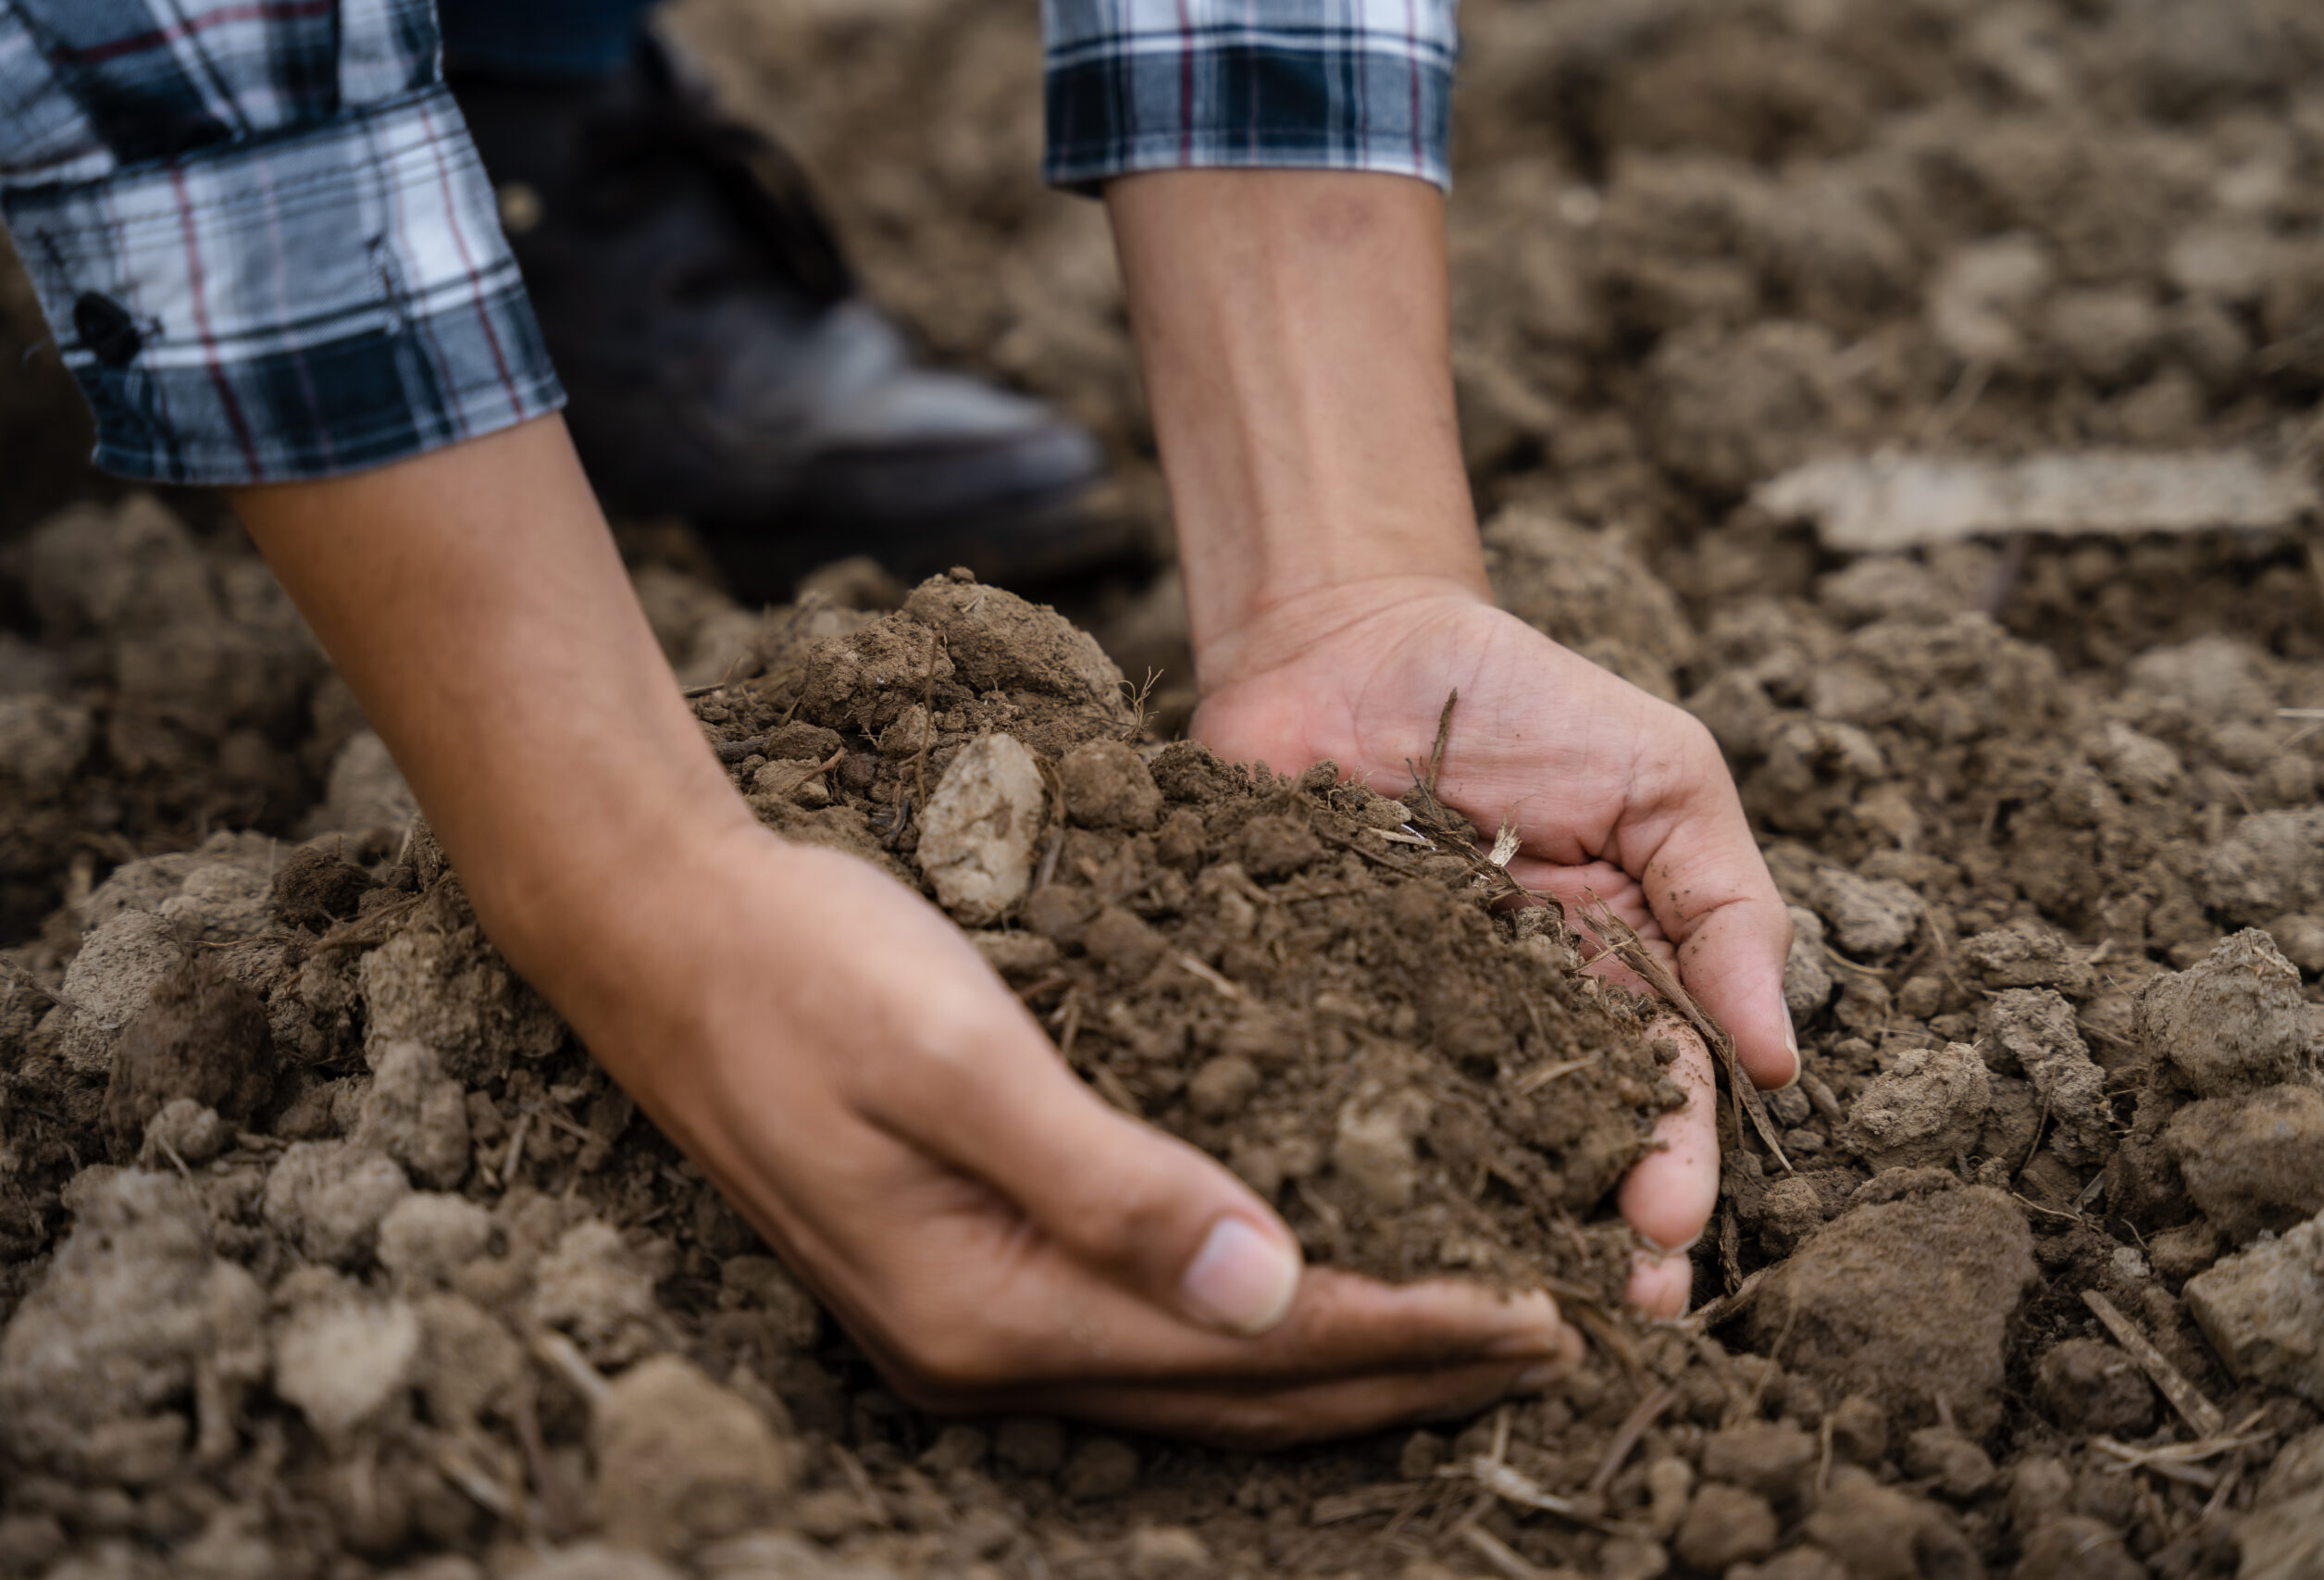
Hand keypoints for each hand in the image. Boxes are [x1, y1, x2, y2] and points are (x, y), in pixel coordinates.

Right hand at [231, 420, 1576, 1443]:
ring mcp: (969, 1323)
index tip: (1544, 1311)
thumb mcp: (957, 1057)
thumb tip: (1270, 1290)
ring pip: (1205, 1383)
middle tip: (1556, 1342)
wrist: (662, 934)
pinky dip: (1256, 1332)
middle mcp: (987, 1346)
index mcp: (993, 1306)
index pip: (1257, 1347)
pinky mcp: (964, 1274)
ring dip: (1345, 1364)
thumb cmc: (808, 968)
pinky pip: (1149, 1337)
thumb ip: (1109, 1183)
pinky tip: (1307, 1294)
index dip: (1412, 1329)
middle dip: (1409, 1371)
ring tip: (1469, 1341)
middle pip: (1246, 1394)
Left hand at [1192, 577, 1799, 1316]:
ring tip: (1498, 1288)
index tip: (1665, 1230)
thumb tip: (1779, 1054)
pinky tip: (1357, 1200)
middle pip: (1559, 1145)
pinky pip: (1321, 1080)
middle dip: (1588, 1229)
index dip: (1670, 1165)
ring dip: (1481, 1215)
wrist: (1351, 636)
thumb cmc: (1527, 700)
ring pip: (1446, 1138)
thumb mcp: (1663, 779)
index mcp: (1608, 978)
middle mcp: (1509, 1022)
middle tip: (1601, 1302)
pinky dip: (1339, 1140)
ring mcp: (1402, 1018)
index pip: (1658, 1094)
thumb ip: (1726, 904)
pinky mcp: (1299, 999)